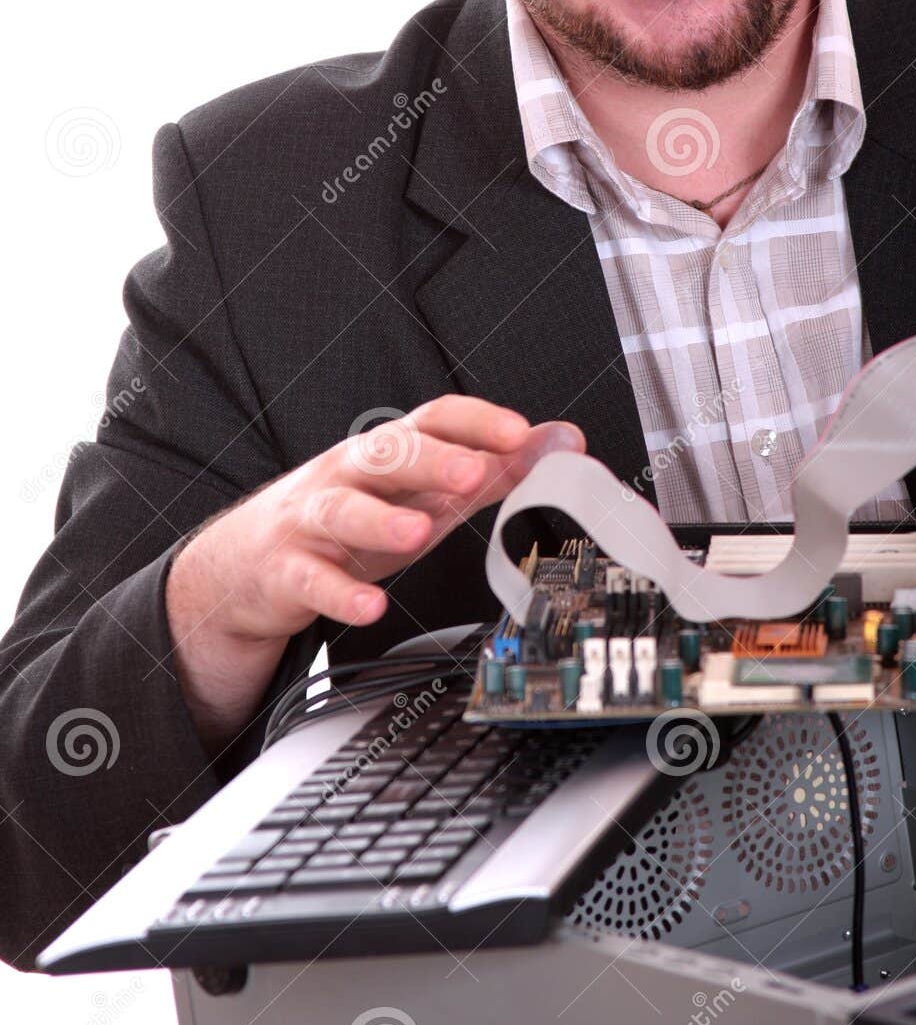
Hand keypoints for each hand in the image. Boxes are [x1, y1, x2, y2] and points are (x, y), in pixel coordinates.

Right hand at [169, 396, 585, 644]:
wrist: (247, 558)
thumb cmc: (349, 519)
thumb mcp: (422, 492)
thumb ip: (490, 468)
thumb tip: (559, 443)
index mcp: (388, 452)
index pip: (431, 418)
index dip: (475, 421)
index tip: (519, 432)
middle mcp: (347, 475)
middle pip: (386, 454)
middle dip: (431, 459)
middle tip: (475, 473)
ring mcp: (312, 520)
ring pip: (341, 509)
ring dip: (380, 519)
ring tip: (418, 533)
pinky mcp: (287, 570)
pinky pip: (312, 580)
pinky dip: (341, 594)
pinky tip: (370, 606)